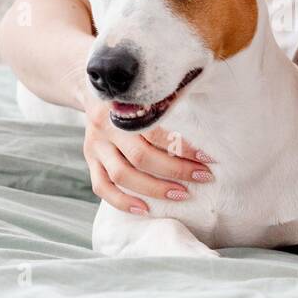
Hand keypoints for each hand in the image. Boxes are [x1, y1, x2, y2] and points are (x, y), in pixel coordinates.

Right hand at [77, 82, 214, 213]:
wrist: (92, 88)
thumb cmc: (132, 95)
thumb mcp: (145, 92)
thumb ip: (164, 104)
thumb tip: (206, 123)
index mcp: (124, 108)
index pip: (156, 131)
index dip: (183, 147)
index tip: (208, 157)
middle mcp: (106, 127)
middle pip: (141, 156)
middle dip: (175, 170)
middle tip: (202, 177)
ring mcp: (95, 145)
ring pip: (121, 175)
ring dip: (154, 189)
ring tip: (182, 194)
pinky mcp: (89, 159)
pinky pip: (101, 187)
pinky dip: (122, 201)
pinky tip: (144, 209)